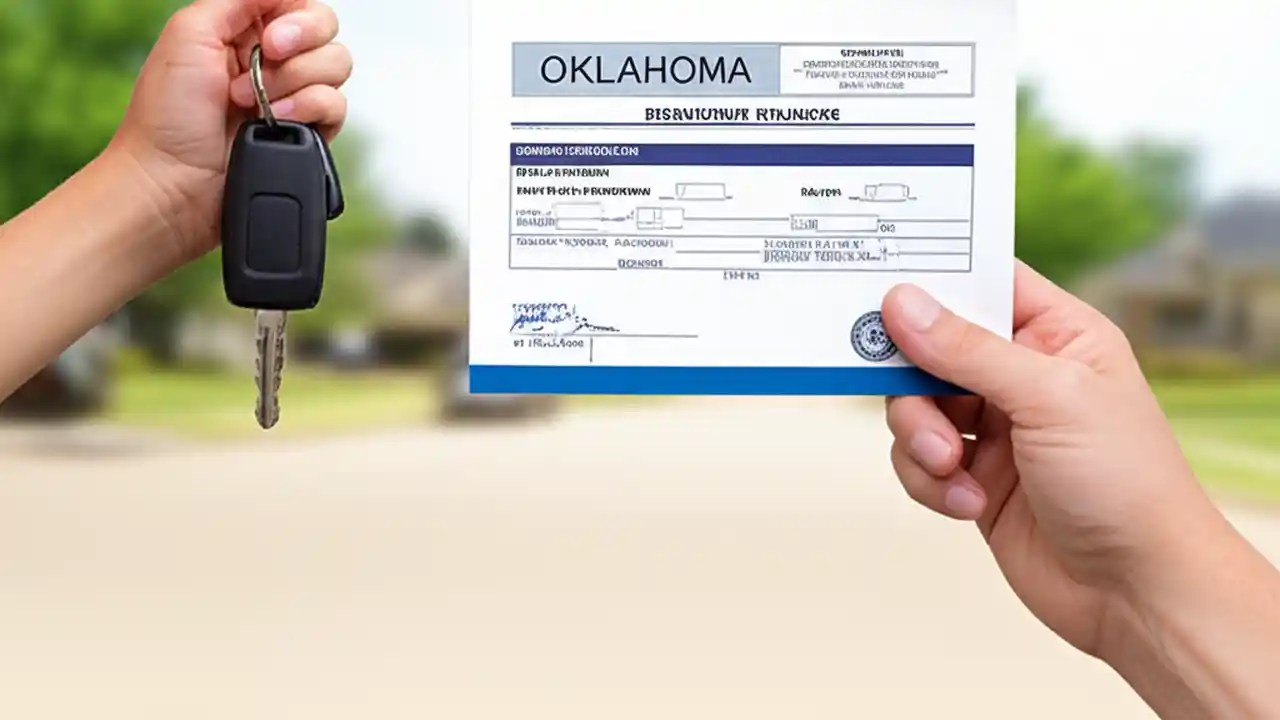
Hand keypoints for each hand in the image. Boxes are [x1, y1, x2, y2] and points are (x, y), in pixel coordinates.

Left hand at [110, 0, 351, 263]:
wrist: (173, 184)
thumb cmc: (167, 117)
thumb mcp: (189, 31)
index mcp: (241, 30)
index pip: (298, 3)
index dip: (296, 17)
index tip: (271, 40)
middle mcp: (270, 59)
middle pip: (326, 30)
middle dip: (299, 49)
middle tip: (264, 64)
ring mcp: (291, 97)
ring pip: (336, 67)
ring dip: (297, 84)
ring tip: (255, 105)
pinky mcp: (305, 133)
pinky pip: (337, 107)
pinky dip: (311, 111)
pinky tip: (277, 122)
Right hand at [880, 262, 1226, 656]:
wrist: (1136, 591)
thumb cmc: (1124, 482)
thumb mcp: (1049, 398)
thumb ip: (968, 349)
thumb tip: (901, 301)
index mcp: (1058, 334)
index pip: (985, 281)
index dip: (935, 280)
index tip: (882, 290)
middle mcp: (1023, 374)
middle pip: (931, 347)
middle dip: (915, 383)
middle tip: (921, 409)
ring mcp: (997, 428)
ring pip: (915, 406)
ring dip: (921, 439)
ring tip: (952, 468)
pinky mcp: (974, 477)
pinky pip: (918, 460)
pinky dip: (931, 482)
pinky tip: (968, 503)